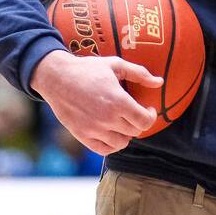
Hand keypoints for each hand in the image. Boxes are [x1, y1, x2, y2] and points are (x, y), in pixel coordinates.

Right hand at [30, 50, 161, 155]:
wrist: (56, 77)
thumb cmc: (87, 69)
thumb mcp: (115, 65)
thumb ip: (139, 73)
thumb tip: (159, 82)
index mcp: (118, 101)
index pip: (145, 121)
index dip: (151, 116)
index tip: (149, 109)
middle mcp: (107, 118)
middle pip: (135, 131)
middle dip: (138, 122)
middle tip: (134, 113)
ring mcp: (94, 129)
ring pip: (121, 143)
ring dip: (126, 134)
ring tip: (122, 122)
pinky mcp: (82, 136)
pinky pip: (104, 150)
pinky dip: (111, 144)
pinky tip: (111, 132)